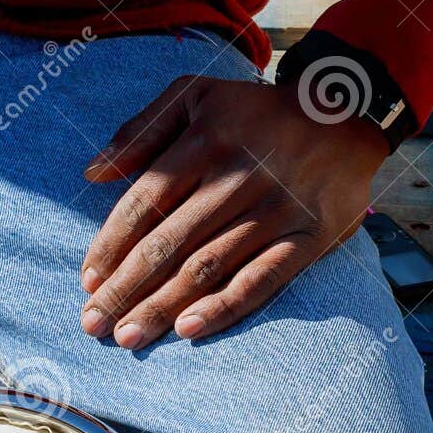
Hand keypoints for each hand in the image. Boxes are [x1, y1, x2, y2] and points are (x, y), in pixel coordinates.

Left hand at [79, 76, 387, 348]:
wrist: (344, 110)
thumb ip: (140, 130)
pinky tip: (188, 330)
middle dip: (125, 289)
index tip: (87, 282)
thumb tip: (91, 173)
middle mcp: (236, 179)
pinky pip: (261, 279)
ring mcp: (275, 210)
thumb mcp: (195, 95)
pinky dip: (224, 306)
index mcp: (204, 142)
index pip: (144, 203)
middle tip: (93, 324)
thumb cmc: (253, 112)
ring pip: (207, 267)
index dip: (111, 246)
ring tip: (128, 337)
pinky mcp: (309, 237)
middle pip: (168, 243)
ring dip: (162, 306)